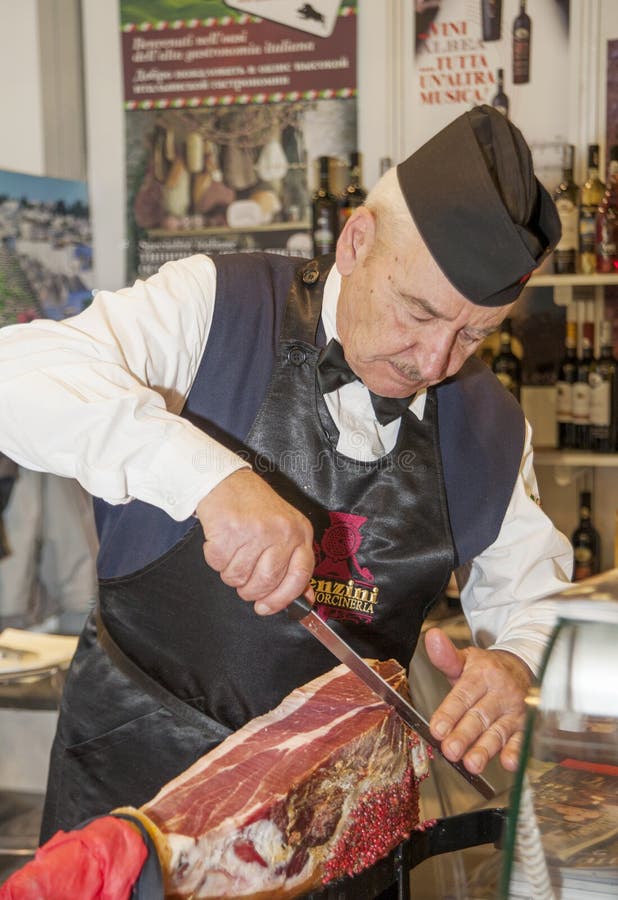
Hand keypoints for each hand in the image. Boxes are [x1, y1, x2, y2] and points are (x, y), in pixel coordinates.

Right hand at [196, 469, 313, 614]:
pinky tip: (222, 544)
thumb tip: (305, 599)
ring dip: (231, 574)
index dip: (284, 598)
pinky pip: (219, 565)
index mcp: (300, 532)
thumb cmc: (255, 508)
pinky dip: (216, 561)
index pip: (300, 575)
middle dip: (251, 591)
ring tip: (233, 555)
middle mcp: (281, 531)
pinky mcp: (229, 531)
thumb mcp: (285, 530)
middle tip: (244, 584)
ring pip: (240, 577)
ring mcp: (255, 531)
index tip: (267, 607)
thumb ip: (295, 564)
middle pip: (267, 581)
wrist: (226, 482)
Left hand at [424, 627, 531, 773]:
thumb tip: (432, 636)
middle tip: (450, 750)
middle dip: (464, 735)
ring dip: (485, 749)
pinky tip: (508, 763)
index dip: (449, 713)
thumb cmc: (486, 670)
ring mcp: (515, 710)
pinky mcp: (526, 725)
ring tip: (472, 764)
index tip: (436, 729)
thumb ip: (446, 657)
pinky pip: (522, 740)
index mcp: (482, 674)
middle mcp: (500, 692)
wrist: (521, 669)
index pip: (463, 695)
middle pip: (479, 716)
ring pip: (498, 731)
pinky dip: (516, 752)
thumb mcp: (465, 660)